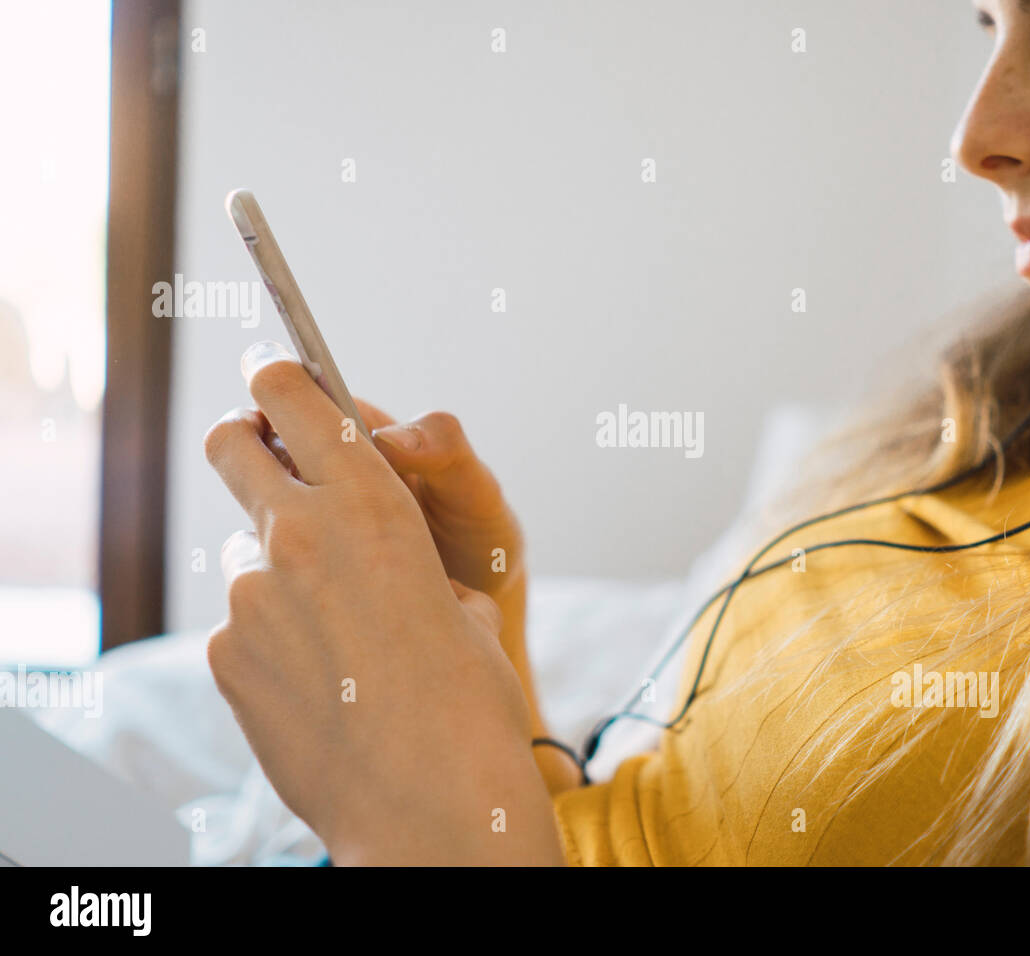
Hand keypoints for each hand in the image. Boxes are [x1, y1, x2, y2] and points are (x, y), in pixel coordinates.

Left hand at [202, 340, 564, 864]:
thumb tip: (391, 570)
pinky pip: (242, 627)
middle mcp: (298, 533)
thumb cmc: (470, 700)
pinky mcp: (224, 656)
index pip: (291, 392)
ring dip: (277, 573)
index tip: (277, 387)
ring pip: (243, 553)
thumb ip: (412, 561)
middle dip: (246, 444)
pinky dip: (272, 644)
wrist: (433, 801)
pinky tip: (320, 686)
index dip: (280, 380)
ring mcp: (251, 596)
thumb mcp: (465, 604)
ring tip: (331, 637)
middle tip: (269, 469)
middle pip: (228, 442)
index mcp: (372, 501)